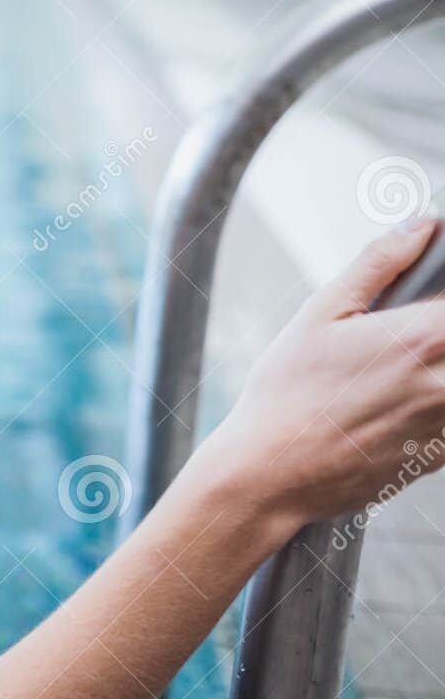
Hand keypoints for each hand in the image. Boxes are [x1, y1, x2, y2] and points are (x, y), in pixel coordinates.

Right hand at [207, 216, 444, 525]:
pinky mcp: (443, 455)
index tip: (429, 299)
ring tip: (399, 367)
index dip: (444, 295)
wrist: (270, 474)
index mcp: (424, 335)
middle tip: (409, 334)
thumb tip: (420, 224)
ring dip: (439, 368)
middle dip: (438, 332)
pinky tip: (395, 401)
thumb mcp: (319, 314)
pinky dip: (437, 402)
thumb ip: (378, 263)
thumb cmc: (284, 396)